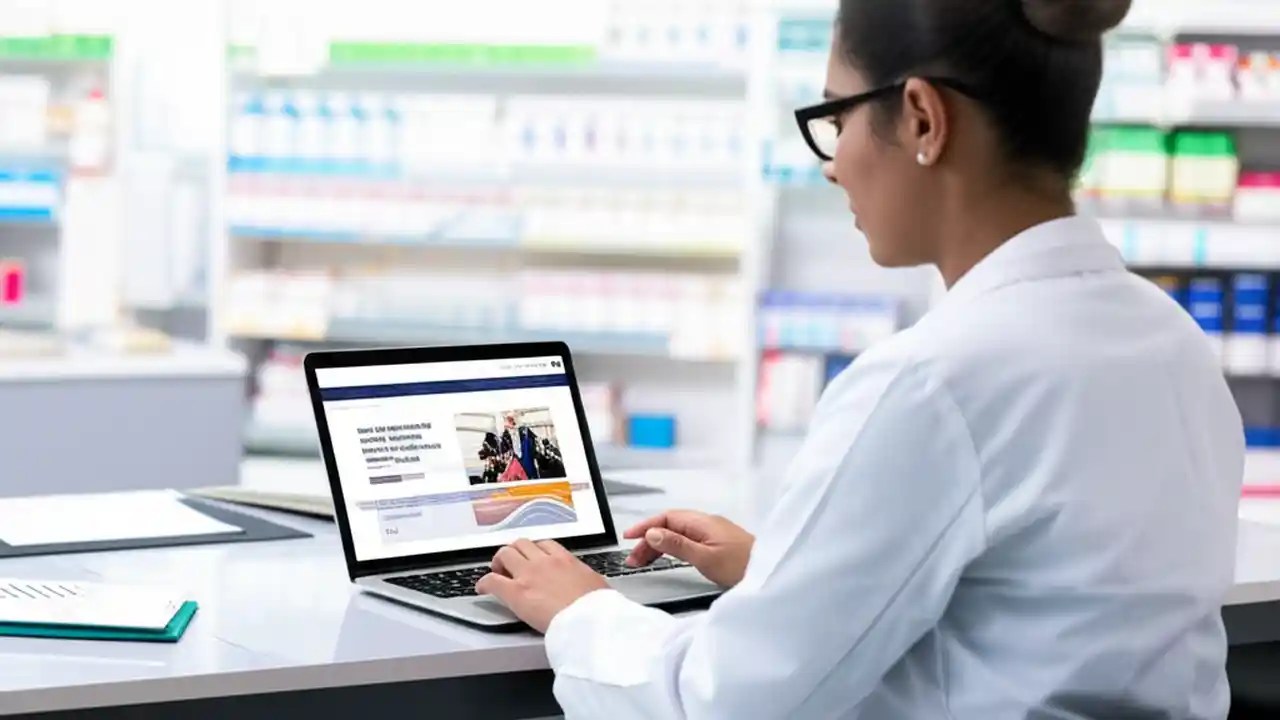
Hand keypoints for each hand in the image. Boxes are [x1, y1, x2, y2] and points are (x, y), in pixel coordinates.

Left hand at [476, 539, 608, 633]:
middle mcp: (545, 562)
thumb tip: (591, 587)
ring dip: (499, 561)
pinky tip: (482, 588)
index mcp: (566, 560)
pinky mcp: (516, 592)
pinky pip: (492, 580)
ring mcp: (528, 575)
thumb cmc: (597, 608)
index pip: (545, 545)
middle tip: (511, 563)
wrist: (588, 620)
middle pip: (522, 544)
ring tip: (498, 571)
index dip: (535, 550)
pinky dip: (484, 583)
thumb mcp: (597, 586)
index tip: (532, 557)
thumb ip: (587, 581)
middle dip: (515, 552)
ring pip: (505, 554)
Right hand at [625, 510, 753, 587]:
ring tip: (644, 561)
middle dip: (648, 540)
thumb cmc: (744, 565)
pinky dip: (672, 548)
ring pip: (677, 533)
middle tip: (634, 559)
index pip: (666, 518)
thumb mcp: (705, 558)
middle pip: (669, 526)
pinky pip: (687, 540)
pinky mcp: (717, 544)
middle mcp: (707, 524)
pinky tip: (668, 557)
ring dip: (659, 545)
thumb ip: (678, 545)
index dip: (645, 526)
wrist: (770, 571)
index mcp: (702, 523)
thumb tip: (653, 533)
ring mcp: (712, 533)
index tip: (629, 537)